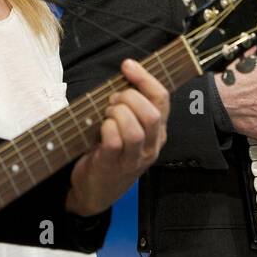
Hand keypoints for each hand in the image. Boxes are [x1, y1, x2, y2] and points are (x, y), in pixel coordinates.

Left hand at [67, 59, 169, 214]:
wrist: (94, 191)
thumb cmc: (110, 152)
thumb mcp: (128, 129)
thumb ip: (131, 106)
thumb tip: (126, 74)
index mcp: (158, 132)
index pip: (162, 99)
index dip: (145, 78)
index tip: (127, 65)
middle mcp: (152, 146)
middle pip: (151, 113)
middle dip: (128, 98)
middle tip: (112, 101)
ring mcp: (134, 159)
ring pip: (135, 128)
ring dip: (116, 114)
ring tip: (106, 115)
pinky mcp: (114, 166)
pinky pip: (115, 140)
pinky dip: (106, 128)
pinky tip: (100, 129)